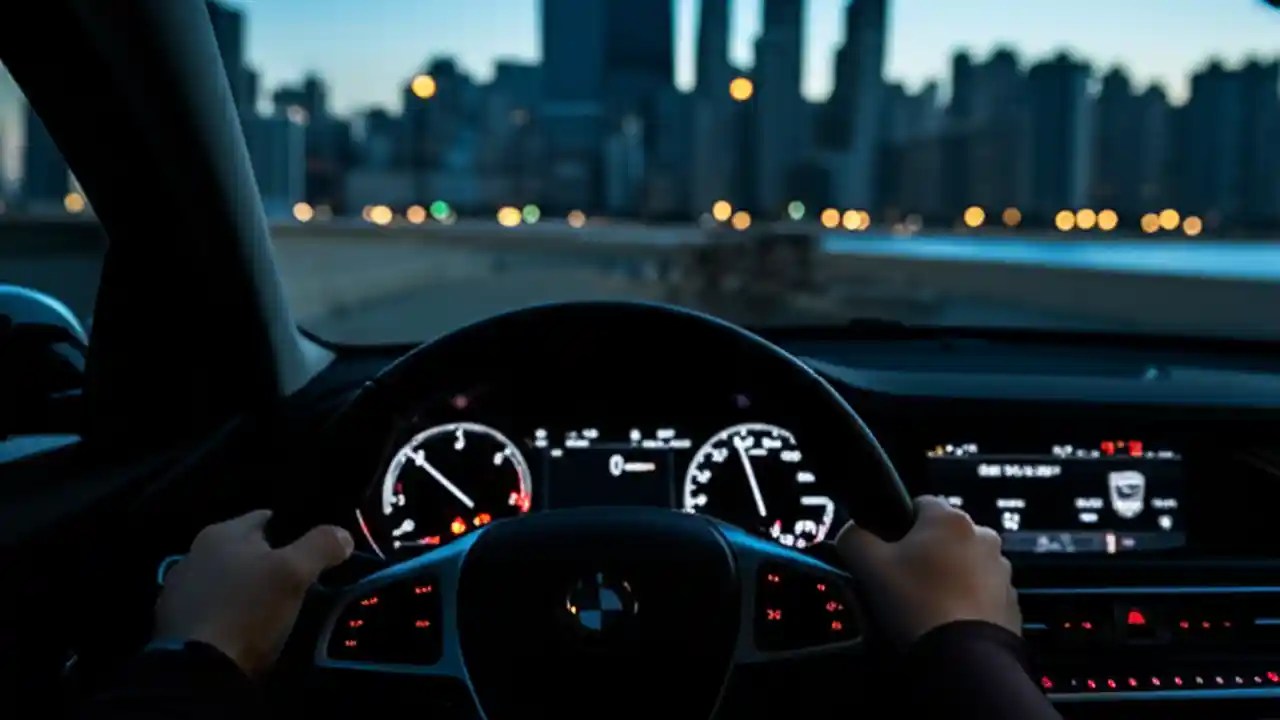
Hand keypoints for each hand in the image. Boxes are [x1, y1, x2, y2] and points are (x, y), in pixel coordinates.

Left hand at [154, 509, 353, 676]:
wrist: (198, 670)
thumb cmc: (248, 610)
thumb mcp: (294, 574)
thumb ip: (321, 545)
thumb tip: (342, 534)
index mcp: (222, 532)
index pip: (265, 518)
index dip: (293, 531)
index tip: (312, 552)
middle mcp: (194, 552)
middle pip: (244, 549)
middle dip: (267, 562)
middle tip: (295, 582)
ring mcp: (178, 588)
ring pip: (225, 578)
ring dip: (243, 588)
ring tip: (269, 609)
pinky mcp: (171, 621)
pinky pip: (210, 607)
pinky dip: (225, 612)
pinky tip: (241, 628)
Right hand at [836, 495, 1018, 647]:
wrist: (963, 658)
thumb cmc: (914, 601)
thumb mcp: (868, 565)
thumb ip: (853, 537)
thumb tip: (852, 531)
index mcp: (950, 518)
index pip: (918, 504)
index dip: (897, 526)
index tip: (886, 552)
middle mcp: (984, 536)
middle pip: (943, 536)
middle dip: (925, 553)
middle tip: (903, 582)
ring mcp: (1002, 571)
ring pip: (965, 565)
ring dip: (949, 577)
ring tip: (927, 606)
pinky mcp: (1012, 602)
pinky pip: (982, 593)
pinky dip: (967, 601)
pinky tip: (949, 621)